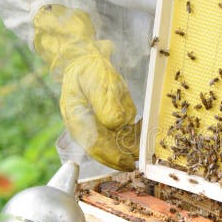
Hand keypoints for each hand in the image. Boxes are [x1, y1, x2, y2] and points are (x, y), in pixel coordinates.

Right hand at [33, 5, 138, 170]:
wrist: (84, 58)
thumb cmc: (90, 67)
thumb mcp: (98, 80)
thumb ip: (105, 102)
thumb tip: (115, 124)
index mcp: (77, 120)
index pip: (96, 147)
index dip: (114, 158)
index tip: (130, 163)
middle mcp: (85, 127)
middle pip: (107, 149)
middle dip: (126, 152)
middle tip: (144, 153)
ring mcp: (94, 126)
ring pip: (116, 142)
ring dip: (131, 140)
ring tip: (143, 134)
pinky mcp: (103, 122)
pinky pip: (119, 133)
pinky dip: (131, 132)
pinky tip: (140, 126)